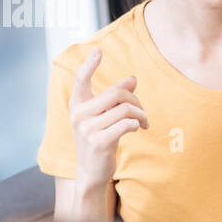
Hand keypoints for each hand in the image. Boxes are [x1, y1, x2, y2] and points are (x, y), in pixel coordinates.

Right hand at [68, 46, 147, 186]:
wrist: (91, 171)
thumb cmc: (100, 139)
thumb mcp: (104, 116)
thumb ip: (116, 98)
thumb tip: (132, 78)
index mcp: (77, 104)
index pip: (81, 79)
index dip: (90, 64)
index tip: (99, 50)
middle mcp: (79, 114)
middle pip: (117, 93)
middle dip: (136, 100)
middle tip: (142, 112)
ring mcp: (87, 128)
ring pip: (125, 109)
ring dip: (141, 115)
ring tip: (144, 122)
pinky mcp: (98, 142)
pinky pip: (127, 124)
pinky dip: (137, 125)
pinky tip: (138, 129)